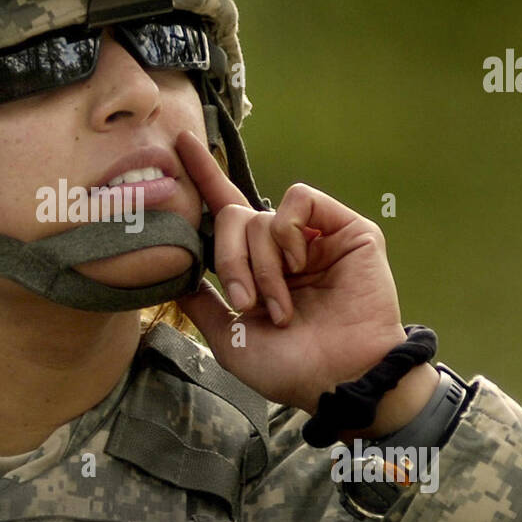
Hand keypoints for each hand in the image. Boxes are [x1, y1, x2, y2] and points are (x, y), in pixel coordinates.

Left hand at [173, 129, 432, 435]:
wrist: (339, 379)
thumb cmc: (290, 368)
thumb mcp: (230, 340)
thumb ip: (202, 304)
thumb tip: (175, 276)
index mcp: (257, 269)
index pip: (225, 213)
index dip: (204, 177)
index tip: (181, 143)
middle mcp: (284, 248)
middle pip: (233, 215)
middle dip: (229, 258)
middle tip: (245, 300)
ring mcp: (316, 238)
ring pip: (262, 215)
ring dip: (262, 263)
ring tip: (282, 304)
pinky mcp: (347, 229)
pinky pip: (300, 201)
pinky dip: (290, 234)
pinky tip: (302, 265)